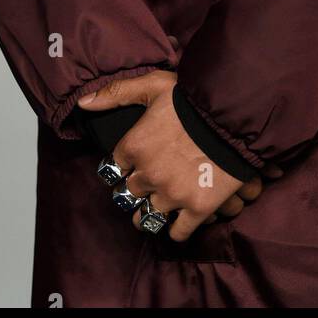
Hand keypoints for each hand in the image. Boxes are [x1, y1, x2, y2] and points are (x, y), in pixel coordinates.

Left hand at [78, 69, 278, 241]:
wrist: (235, 114)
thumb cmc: (193, 97)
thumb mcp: (153, 85)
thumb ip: (116, 93)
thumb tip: (83, 103)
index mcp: (134, 146)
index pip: (113, 168)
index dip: (121, 167)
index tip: (128, 167)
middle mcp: (148, 174)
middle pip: (129, 194)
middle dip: (135, 190)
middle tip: (144, 187)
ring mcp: (172, 194)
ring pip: (147, 217)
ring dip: (149, 215)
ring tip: (155, 209)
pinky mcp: (197, 208)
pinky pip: (178, 232)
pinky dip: (177, 229)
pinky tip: (179, 220)